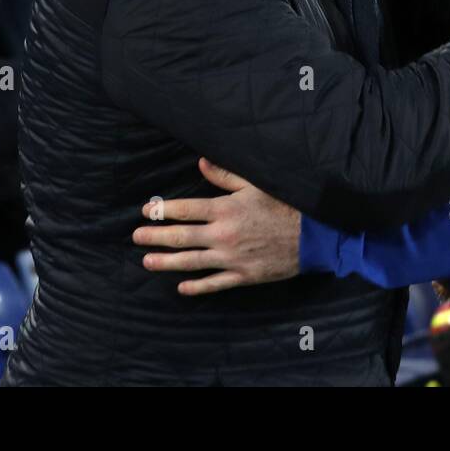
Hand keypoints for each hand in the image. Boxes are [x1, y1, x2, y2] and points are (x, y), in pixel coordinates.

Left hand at [132, 158, 300, 293]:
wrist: (313, 235)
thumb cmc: (285, 205)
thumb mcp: (255, 184)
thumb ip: (225, 176)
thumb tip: (200, 162)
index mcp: (225, 209)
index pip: (185, 209)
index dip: (162, 210)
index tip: (147, 210)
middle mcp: (223, 234)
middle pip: (181, 236)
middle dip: (155, 236)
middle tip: (136, 236)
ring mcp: (231, 258)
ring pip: (191, 262)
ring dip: (167, 262)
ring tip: (147, 261)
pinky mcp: (243, 275)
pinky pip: (214, 283)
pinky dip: (197, 287)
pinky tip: (182, 288)